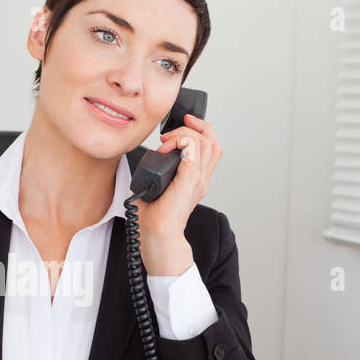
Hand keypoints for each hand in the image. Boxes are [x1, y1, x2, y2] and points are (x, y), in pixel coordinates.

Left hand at [133, 113, 223, 271]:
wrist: (157, 235)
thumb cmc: (153, 220)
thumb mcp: (155, 189)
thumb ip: (156, 175)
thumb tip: (146, 163)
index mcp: (195, 181)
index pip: (209, 150)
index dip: (200, 132)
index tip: (181, 126)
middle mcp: (201, 179)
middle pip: (213, 142)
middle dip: (198, 126)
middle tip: (179, 124)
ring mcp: (198, 179)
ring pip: (207, 142)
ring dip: (186, 133)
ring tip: (168, 139)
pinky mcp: (191, 179)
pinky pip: (194, 148)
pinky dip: (180, 140)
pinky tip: (165, 147)